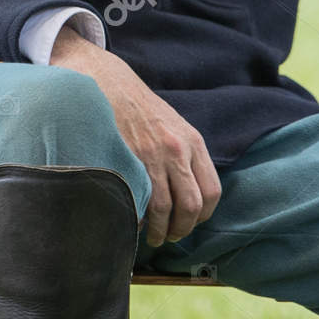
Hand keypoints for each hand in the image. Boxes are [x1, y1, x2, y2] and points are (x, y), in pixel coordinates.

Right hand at [49, 28, 220, 246]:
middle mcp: (177, 150)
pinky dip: (138, 218)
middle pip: (192, 206)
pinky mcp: (127, 159)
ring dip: (159, 231)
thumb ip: (184, 156)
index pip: (211, 192)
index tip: (190, 222)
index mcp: (192, 142)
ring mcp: (151, 156)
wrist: (107, 81)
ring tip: (152, 237)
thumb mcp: (172, 126)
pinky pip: (139, 200)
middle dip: (182, 229)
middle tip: (170, 236)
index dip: (202, 216)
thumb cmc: (138, 108)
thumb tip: (187, 194)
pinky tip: (133, 220)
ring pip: (165, 209)